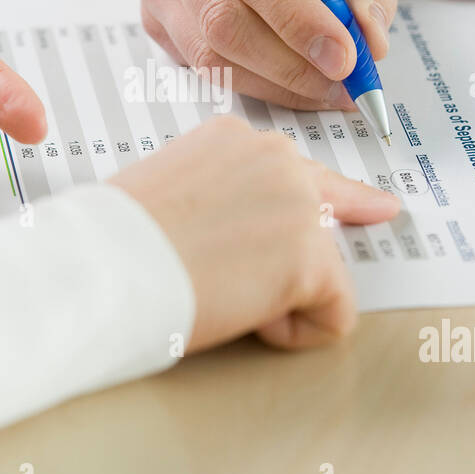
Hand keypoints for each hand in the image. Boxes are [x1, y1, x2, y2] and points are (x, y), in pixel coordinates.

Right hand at [111, 115, 400, 350]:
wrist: (99, 266)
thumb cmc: (114, 240)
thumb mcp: (170, 189)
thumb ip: (221, 196)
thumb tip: (250, 235)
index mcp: (235, 139)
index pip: (302, 172)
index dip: (331, 203)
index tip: (376, 206)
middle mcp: (277, 158)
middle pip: (331, 213)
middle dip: (306, 257)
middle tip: (277, 280)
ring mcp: (301, 206)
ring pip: (325, 270)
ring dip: (281, 296)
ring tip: (217, 293)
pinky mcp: (312, 259)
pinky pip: (334, 316)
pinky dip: (293, 334)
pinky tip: (243, 317)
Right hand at [133, 0, 396, 109]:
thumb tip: (369, 42)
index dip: (298, 18)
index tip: (344, 56)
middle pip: (222, 17)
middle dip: (290, 63)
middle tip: (342, 84)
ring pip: (209, 53)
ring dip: (276, 82)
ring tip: (327, 87)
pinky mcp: (152, 18)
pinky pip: (202, 68)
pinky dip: (256, 84)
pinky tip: (293, 81)